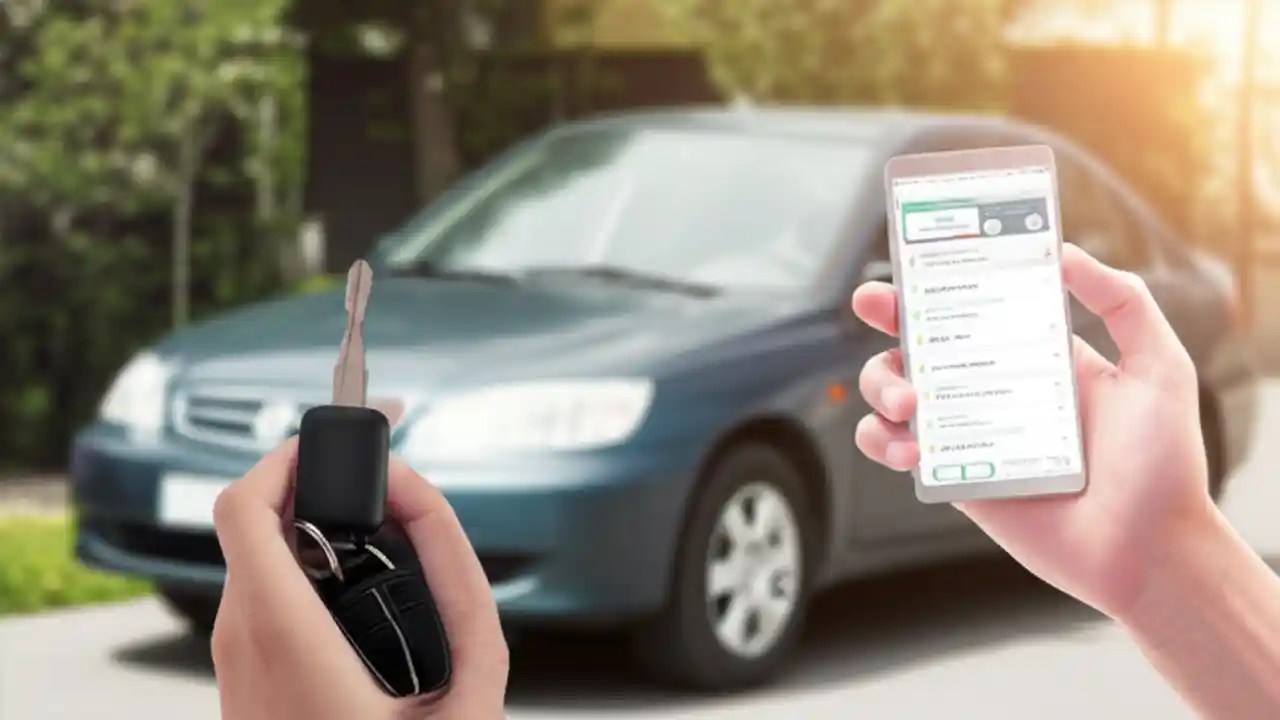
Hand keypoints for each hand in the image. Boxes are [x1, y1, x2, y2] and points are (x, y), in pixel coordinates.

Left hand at [210, 438, 507, 718]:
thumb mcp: (465, 699)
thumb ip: (463, 598)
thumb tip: (432, 510)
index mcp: (284, 638)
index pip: (245, 505)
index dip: (289, 453)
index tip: (344, 441)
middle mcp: (243, 642)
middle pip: (261, 521)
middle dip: (322, 487)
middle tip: (386, 482)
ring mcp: (236, 662)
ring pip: (264, 558)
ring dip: (321, 530)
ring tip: (388, 534)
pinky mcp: (245, 678)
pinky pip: (267, 597)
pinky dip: (311, 571)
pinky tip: (365, 586)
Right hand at [851, 244, 1213, 618]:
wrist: (1147, 551)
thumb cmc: (1163, 466)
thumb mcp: (1159, 367)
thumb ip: (1123, 301)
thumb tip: (1064, 252)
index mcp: (1035, 357)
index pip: (976, 305)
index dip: (939, 280)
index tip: (916, 259)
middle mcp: (994, 389)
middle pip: (920, 340)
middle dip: (888, 317)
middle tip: (874, 303)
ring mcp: (968, 433)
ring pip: (894, 391)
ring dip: (880, 382)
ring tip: (906, 399)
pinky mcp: (952, 477)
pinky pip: (893, 448)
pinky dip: (882, 440)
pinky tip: (911, 447)